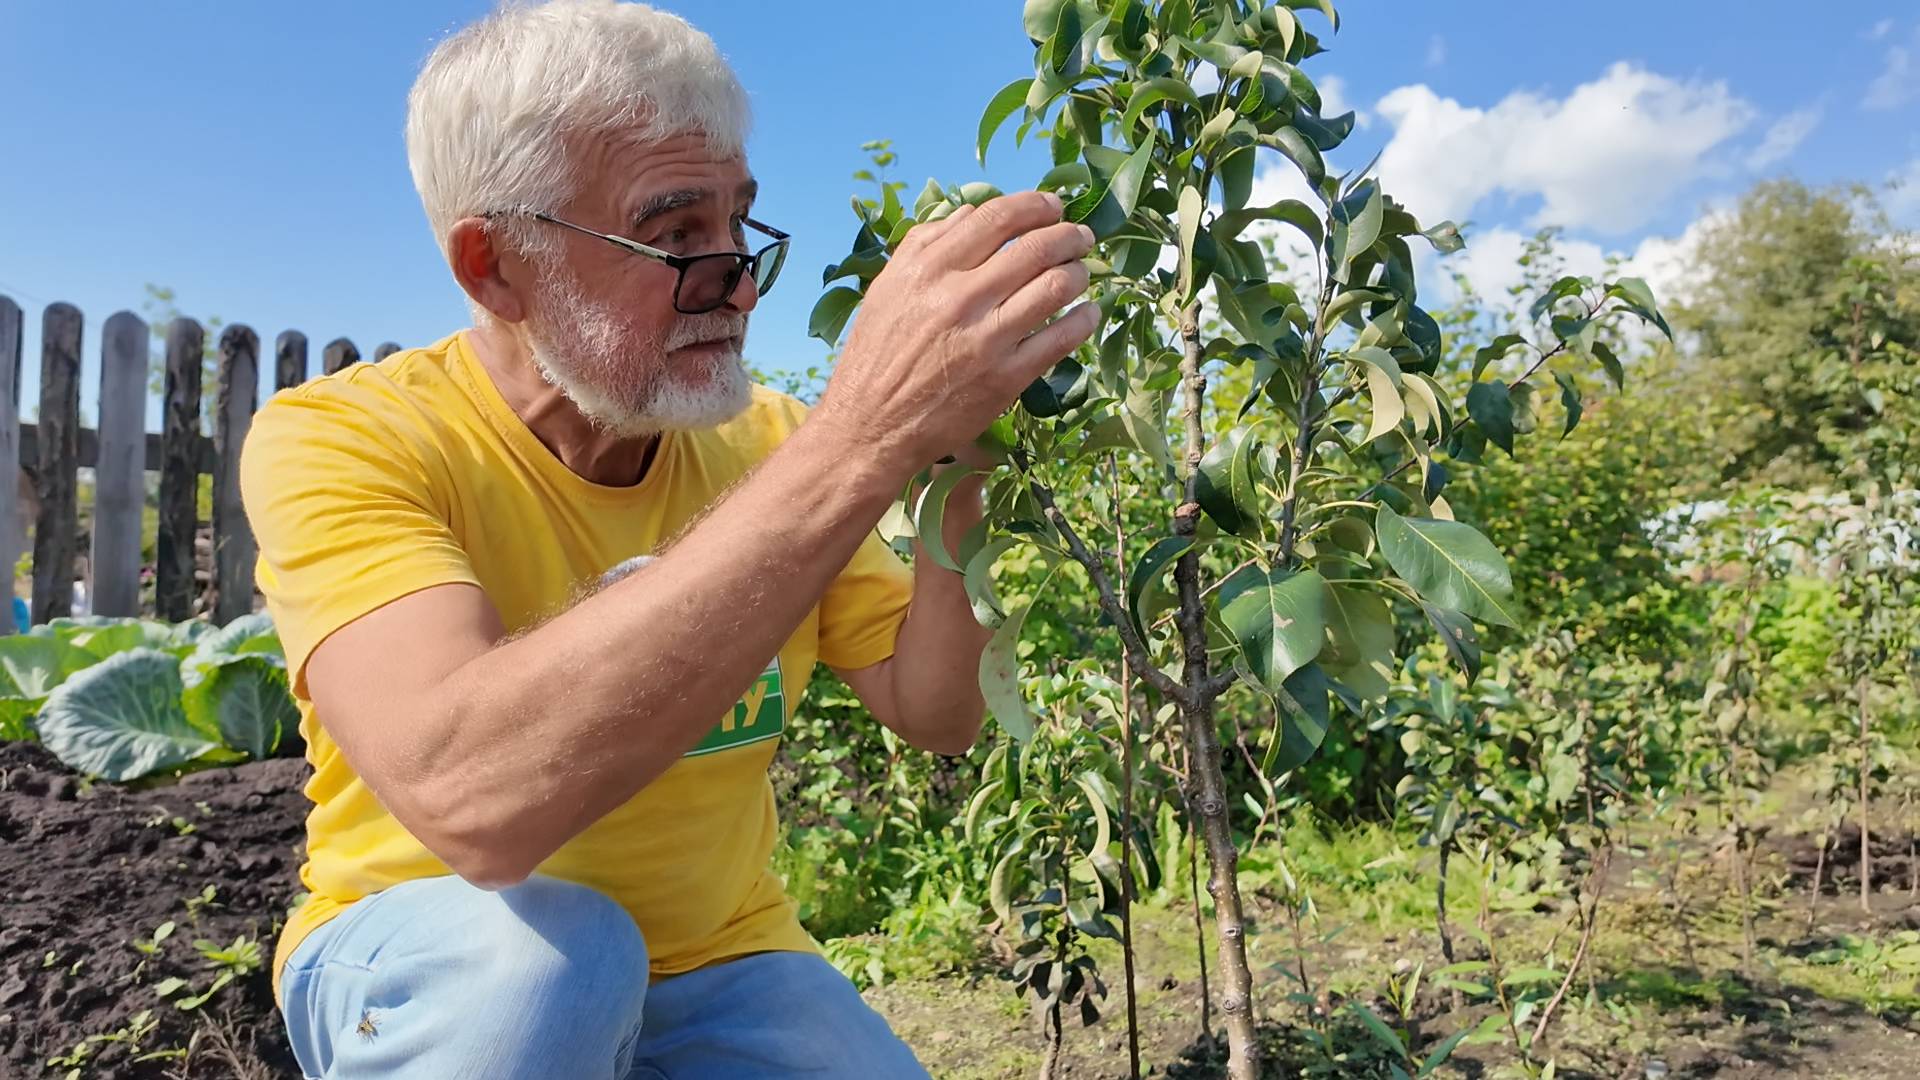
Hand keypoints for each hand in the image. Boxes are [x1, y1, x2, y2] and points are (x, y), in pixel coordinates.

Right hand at [812, 191, 1098, 478]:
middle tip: (1081, 238)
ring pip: (1056, 287)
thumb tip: (969, 212)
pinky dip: (1084, 320)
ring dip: (1079, 273)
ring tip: (1081, 273)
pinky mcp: (1006, 378)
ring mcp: (987, 339)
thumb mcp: (887, 287)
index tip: (1053, 205)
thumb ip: (925, 243)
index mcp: (930, 268)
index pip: (997, 217)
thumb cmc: (876, 354)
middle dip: (1070, 235)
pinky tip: (1088, 313)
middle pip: (1037, 247)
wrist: (869, 426)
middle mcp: (961, 297)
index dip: (1036, 204)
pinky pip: (1061, 338)